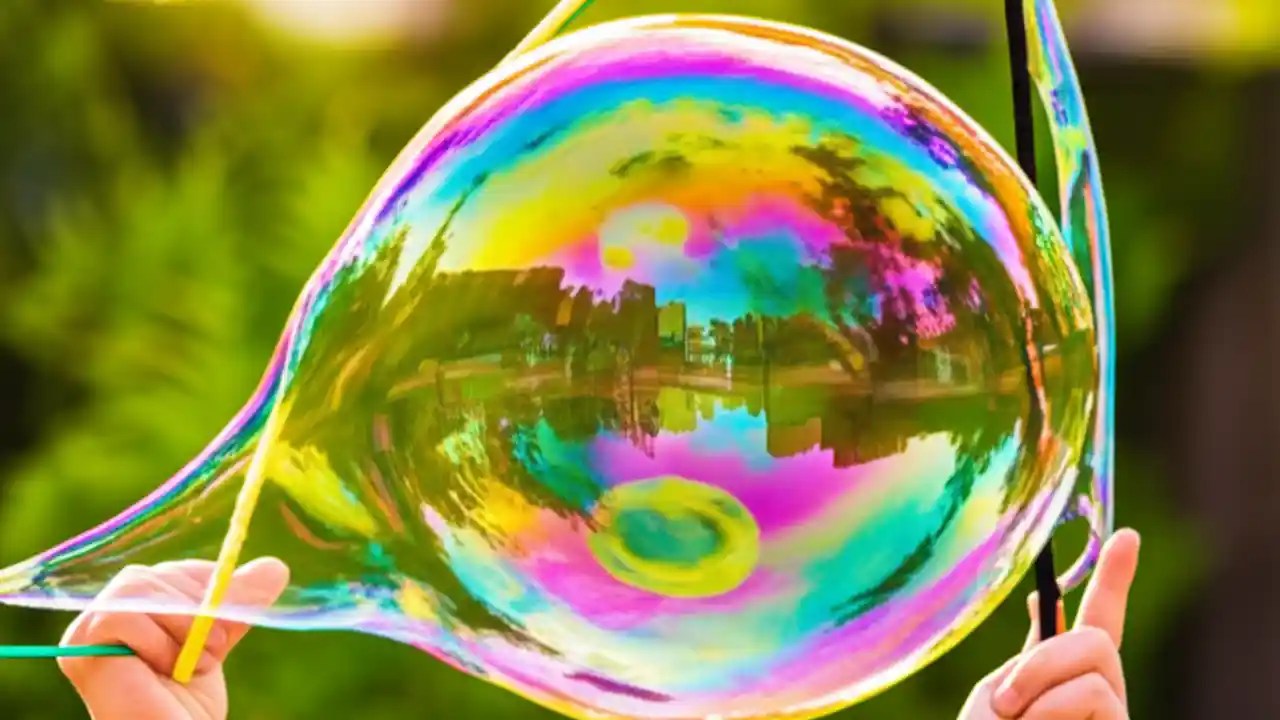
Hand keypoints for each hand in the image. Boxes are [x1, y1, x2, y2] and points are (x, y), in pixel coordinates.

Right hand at [59, 558, 288, 719]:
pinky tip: (169, 670)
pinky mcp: (81, 647)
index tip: (231, 622)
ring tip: (195, 665)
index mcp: (132, 611)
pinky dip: (158, 640)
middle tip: (218, 648)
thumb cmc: (188, 705)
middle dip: (199, 608)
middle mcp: (103, 616)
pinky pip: (122, 615)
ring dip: (184, 625)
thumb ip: (240, 603)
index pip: (171, 572)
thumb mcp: (219, 642)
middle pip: (154, 575)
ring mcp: (86, 631)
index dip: (208, 589)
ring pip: (139, 587)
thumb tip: (275, 567)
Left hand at [959, 528, 1139, 718]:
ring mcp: (1114, 713)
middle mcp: (1102, 693)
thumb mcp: (1001, 690)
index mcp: (1067, 676)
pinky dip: (1053, 708)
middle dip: (1044, 658)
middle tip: (1004, 702)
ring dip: (1040, 684)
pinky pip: (1098, 692)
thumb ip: (1033, 651)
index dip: (1114, 580)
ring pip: (1097, 653)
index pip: (1100, 621)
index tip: (1127, 536)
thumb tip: (1045, 596)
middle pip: (1096, 636)